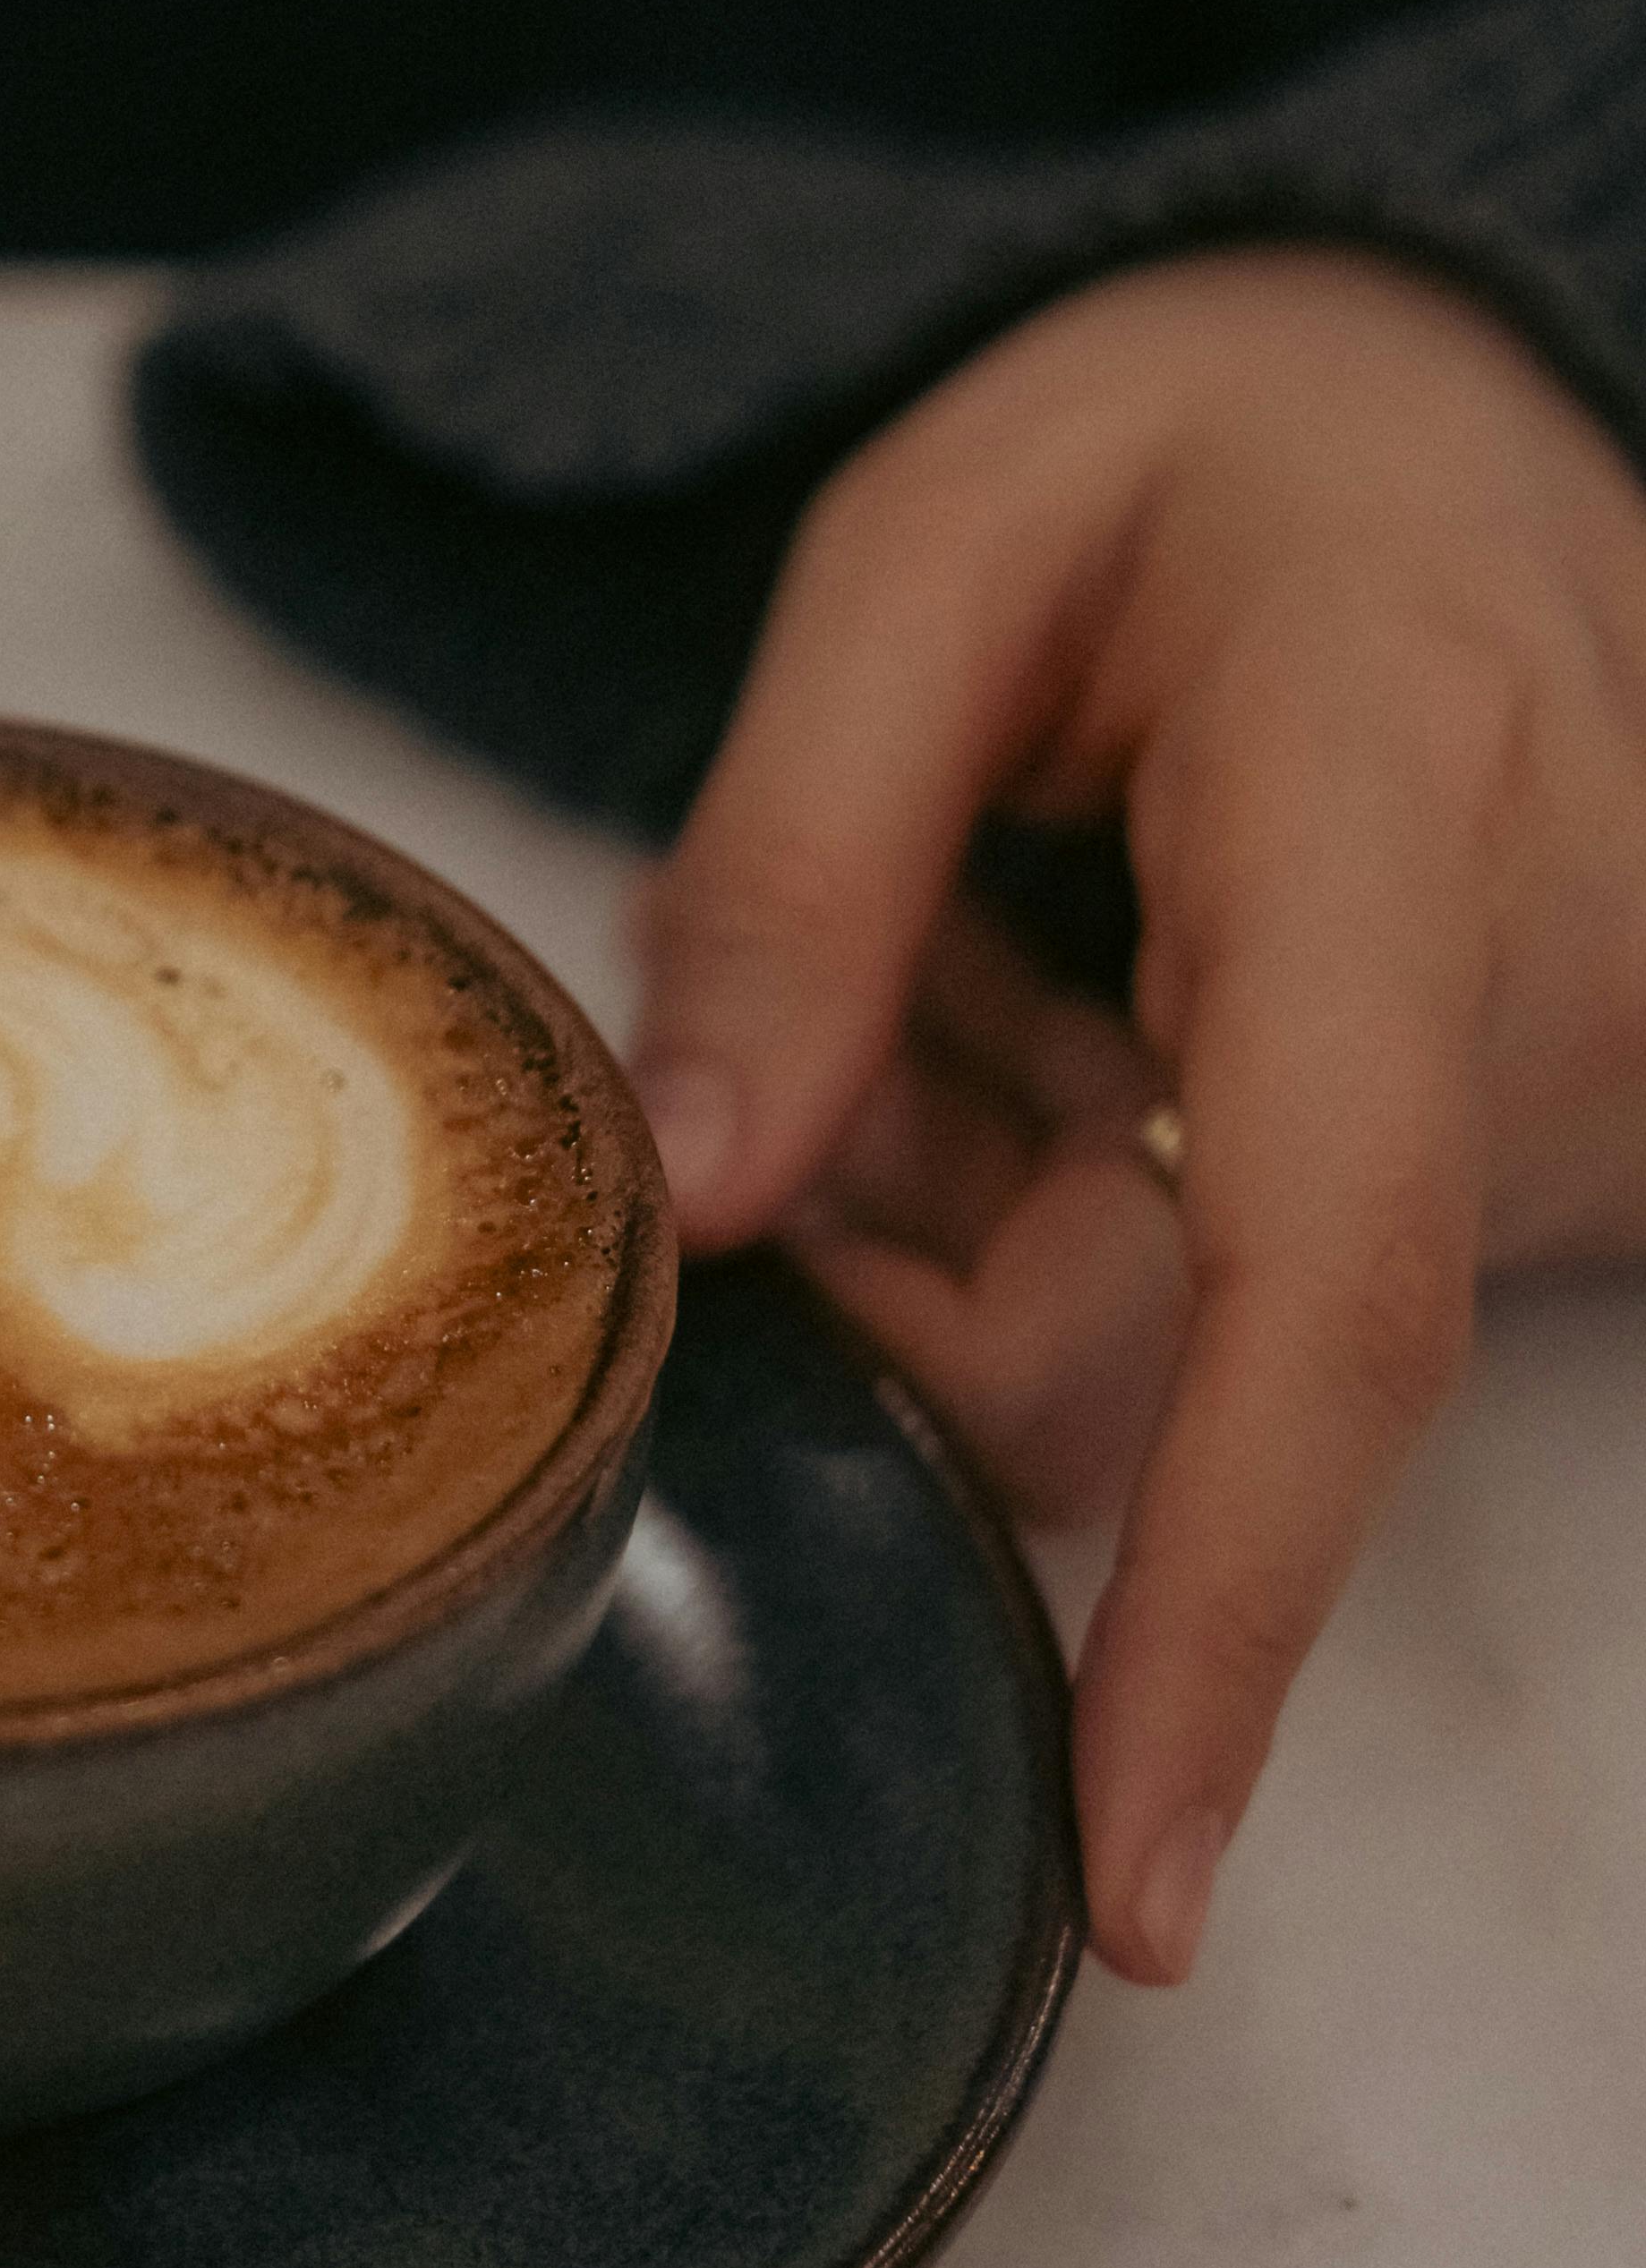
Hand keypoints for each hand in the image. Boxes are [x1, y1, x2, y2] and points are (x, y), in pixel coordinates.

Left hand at [627, 248, 1645, 1985]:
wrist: (1467, 385)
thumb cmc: (1206, 436)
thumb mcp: (936, 538)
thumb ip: (793, 865)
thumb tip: (708, 1198)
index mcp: (1395, 809)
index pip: (1331, 1286)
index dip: (1222, 1608)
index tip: (1137, 1882)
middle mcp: (1543, 995)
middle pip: (1153, 1341)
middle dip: (910, 1248)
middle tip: (840, 981)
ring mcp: (1575, 1098)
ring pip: (1170, 1335)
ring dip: (986, 1191)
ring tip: (985, 935)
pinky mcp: (1543, 1155)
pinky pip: (1241, 1288)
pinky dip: (1082, 1176)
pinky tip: (1080, 979)